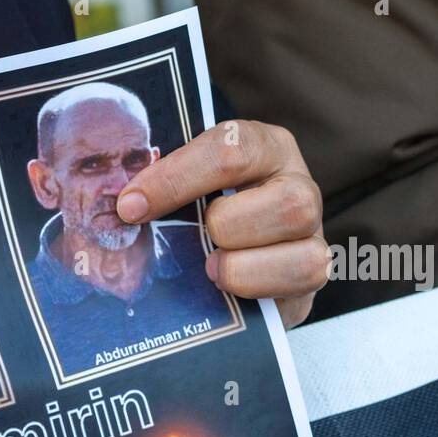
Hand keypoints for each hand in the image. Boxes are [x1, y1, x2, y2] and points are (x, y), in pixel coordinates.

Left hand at [115, 120, 326, 328]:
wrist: (234, 267)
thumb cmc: (200, 220)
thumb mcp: (183, 195)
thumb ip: (163, 190)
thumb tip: (124, 208)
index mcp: (261, 147)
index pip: (229, 148)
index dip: (176, 178)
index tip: (131, 206)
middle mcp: (296, 181)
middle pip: (286, 198)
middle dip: (226, 225)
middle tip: (198, 242)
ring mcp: (312, 228)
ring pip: (299, 233)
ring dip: (245, 260)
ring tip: (211, 268)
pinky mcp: (313, 270)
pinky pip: (305, 273)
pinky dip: (258, 284)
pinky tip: (229, 289)